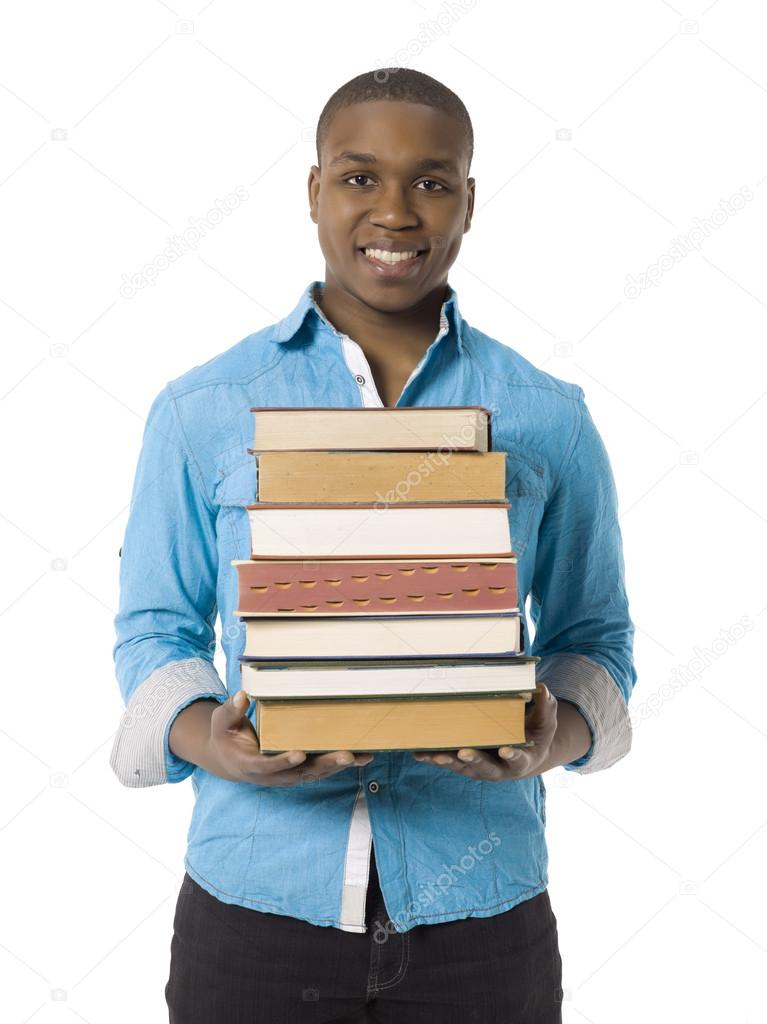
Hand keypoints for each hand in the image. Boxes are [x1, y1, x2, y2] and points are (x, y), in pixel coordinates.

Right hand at [206, 690, 373, 786]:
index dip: (283, 761)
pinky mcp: (300, 771)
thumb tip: (242, 696)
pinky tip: (364, 757)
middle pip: (301, 773)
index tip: (298, 754)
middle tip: (345, 756)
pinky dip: (342, 764)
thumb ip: (231, 711)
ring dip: (338, 766)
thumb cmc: (227, 736)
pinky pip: (322, 769)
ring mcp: (288, 775)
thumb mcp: (222, 722)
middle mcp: (273, 774)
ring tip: (360, 756)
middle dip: (324, 765)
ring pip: (315, 773)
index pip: (267, 765)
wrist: (230, 760)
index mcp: (251, 764)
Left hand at [412, 683, 558, 781]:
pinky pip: (447, 761)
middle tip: (464, 752)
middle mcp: (497, 769)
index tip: (506, 751)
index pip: (517, 759)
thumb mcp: (545, 723)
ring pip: (461, 766)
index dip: (512, 755)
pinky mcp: (462, 763)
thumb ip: (545, 708)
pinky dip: (433, 758)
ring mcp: (477, 768)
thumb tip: (541, 688)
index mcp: (520, 760)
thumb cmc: (534, 735)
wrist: (521, 755)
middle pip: (484, 766)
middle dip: (474, 759)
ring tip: (435, 755)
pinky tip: (419, 752)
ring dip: (448, 761)